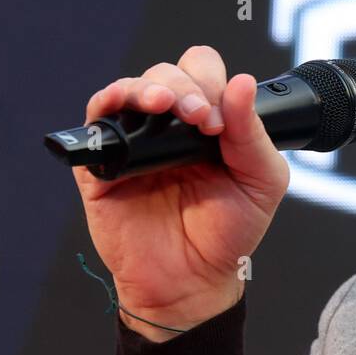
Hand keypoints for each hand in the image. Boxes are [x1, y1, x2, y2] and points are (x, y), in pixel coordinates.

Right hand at [74, 45, 289, 340]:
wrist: (192, 282)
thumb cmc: (229, 232)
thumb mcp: (260, 180)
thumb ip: (252, 133)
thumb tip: (243, 82)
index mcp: (210, 123)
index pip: (204, 72)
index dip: (212, 84)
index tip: (220, 121)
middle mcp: (171, 126)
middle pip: (168, 72)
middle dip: (185, 87)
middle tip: (200, 120)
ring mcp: (135, 141)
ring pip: (132, 87)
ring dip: (148, 87)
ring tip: (164, 106)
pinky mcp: (103, 163)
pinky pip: (95, 119)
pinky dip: (107, 103)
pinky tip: (124, 106)